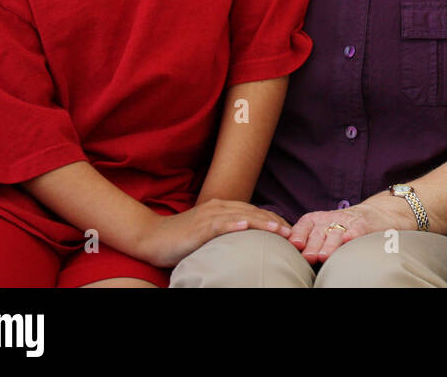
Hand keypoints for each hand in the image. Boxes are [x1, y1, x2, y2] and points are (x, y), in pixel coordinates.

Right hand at [139, 200, 291, 267]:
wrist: (151, 237)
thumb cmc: (181, 238)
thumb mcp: (209, 232)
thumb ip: (227, 231)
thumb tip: (248, 238)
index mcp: (223, 208)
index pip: (256, 212)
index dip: (275, 221)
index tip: (291, 232)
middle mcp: (219, 207)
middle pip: (254, 212)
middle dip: (276, 222)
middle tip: (294, 234)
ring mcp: (208, 216)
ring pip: (241, 216)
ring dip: (262, 223)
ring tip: (280, 230)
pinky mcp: (198, 227)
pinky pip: (219, 225)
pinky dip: (233, 224)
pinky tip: (246, 227)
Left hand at [289, 197, 411, 263]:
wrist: (384, 211)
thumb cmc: (351, 226)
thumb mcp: (331, 227)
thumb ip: (314, 240)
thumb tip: (297, 256)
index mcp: (322, 219)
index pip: (306, 223)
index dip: (299, 233)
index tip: (294, 244)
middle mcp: (334, 219)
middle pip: (320, 231)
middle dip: (312, 244)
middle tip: (307, 257)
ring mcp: (351, 222)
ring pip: (337, 233)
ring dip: (329, 245)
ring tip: (323, 256)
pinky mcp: (366, 226)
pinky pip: (358, 230)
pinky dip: (352, 235)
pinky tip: (348, 241)